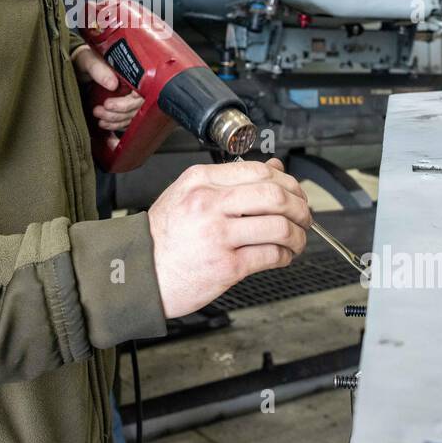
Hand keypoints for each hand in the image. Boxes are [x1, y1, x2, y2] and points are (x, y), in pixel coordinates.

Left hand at [71, 44, 143, 132]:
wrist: (77, 67)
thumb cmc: (84, 61)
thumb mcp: (88, 60)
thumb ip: (99, 69)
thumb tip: (113, 84)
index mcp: (131, 71)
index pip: (142, 90)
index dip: (130, 101)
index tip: (111, 103)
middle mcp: (134, 86)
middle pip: (138, 106)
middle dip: (120, 112)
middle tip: (100, 110)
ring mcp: (129, 97)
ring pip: (132, 116)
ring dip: (116, 120)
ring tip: (99, 117)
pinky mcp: (122, 107)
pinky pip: (126, 120)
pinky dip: (116, 125)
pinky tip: (104, 123)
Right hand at [146, 158, 311, 318]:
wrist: (137, 273)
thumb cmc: (161, 237)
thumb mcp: (187, 194)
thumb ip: (228, 181)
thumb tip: (273, 169)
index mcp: (199, 180)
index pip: (258, 171)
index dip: (287, 182)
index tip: (293, 192)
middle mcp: (209, 204)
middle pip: (275, 196)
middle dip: (299, 207)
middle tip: (303, 216)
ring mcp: (218, 235)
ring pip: (278, 226)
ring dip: (297, 235)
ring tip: (297, 240)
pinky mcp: (226, 266)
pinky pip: (270, 255)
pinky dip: (286, 256)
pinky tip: (283, 256)